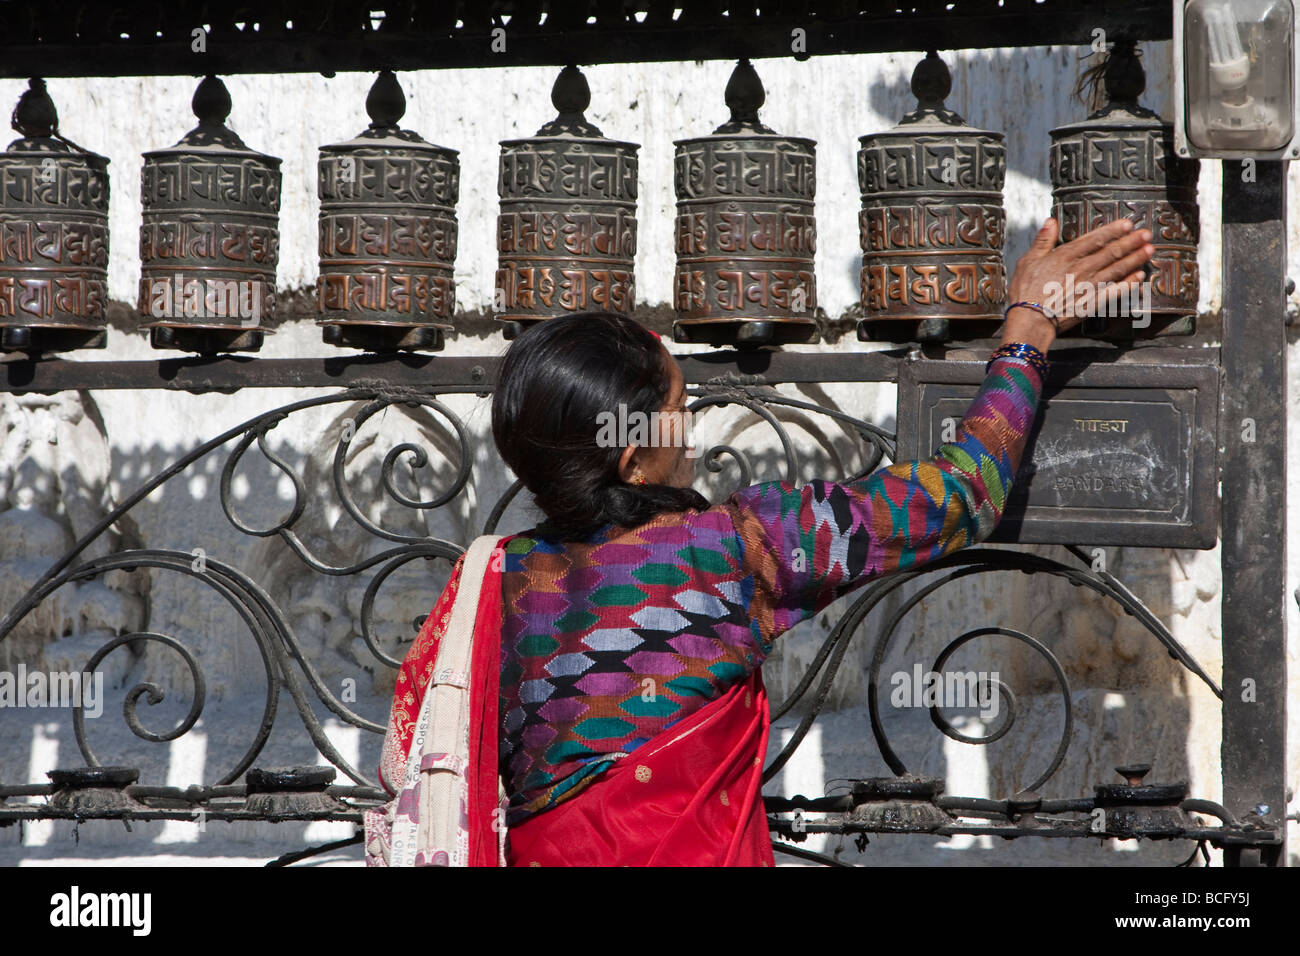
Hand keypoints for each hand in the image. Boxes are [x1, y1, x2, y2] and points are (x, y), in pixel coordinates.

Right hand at [1002, 217, 1154, 353]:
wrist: (1031, 320)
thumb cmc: (1026, 291)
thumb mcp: (1028, 261)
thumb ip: (1043, 240)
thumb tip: (1051, 222)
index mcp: (1067, 256)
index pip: (1095, 239)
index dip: (1113, 230)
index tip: (1128, 224)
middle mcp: (1083, 268)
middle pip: (1111, 252)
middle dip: (1131, 242)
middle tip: (1147, 234)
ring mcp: (1090, 286)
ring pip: (1117, 269)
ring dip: (1134, 259)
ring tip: (1149, 250)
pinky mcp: (1093, 303)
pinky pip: (1115, 291)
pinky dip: (1128, 284)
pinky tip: (1139, 277)